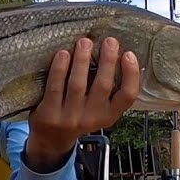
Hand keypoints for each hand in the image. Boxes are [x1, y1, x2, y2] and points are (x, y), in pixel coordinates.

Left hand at [25, 36, 139, 172]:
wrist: (51, 139)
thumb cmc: (78, 115)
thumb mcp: (98, 109)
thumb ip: (105, 89)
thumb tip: (113, 52)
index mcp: (109, 116)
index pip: (127, 97)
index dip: (130, 75)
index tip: (129, 54)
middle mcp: (92, 119)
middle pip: (103, 87)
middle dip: (107, 61)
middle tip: (109, 40)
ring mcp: (70, 118)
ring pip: (78, 85)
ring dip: (82, 61)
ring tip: (85, 42)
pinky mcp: (49, 115)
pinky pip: (55, 88)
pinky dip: (59, 69)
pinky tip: (63, 54)